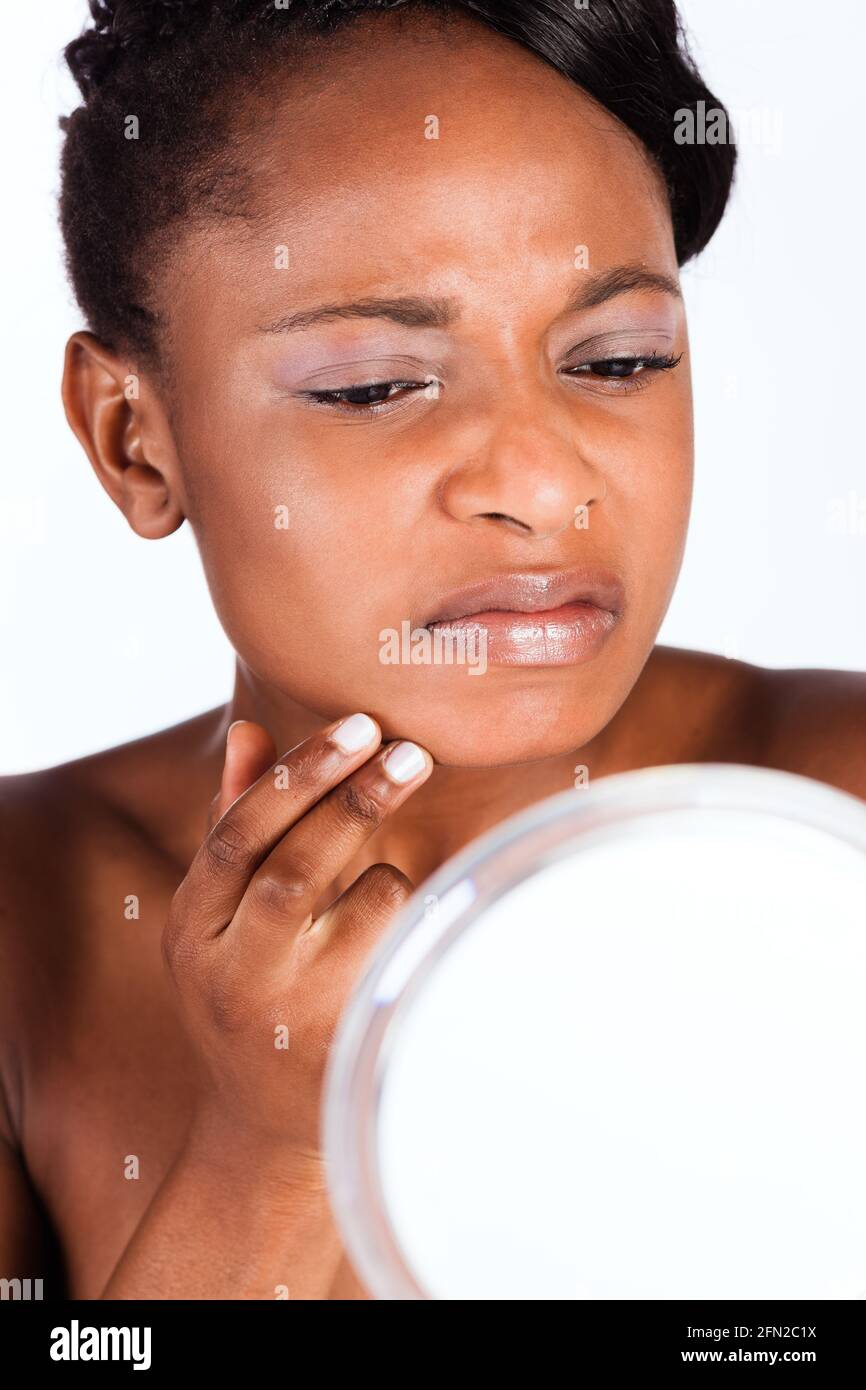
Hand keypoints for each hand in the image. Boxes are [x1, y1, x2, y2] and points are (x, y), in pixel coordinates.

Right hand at [162, 713, 432, 1160]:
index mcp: (192, 929)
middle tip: (411, 750)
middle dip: (357, 799)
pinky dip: (411, 927)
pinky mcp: (349, 1044)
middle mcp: (231, 974)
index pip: (238, 836)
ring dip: (389, 879)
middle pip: (295, 869)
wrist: (262, 1127)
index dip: (300, 775)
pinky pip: (407, 950)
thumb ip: (235, 823)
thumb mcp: (221, 918)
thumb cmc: (249, 990)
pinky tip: (394, 947)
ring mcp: (291, 1017)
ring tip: (379, 899)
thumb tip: (250, 730)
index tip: (359, 723)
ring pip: (365, 906)